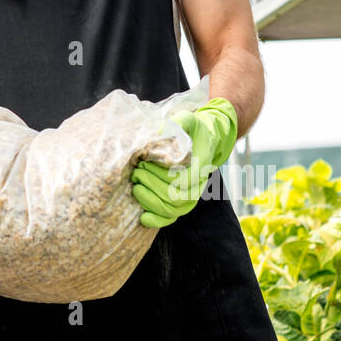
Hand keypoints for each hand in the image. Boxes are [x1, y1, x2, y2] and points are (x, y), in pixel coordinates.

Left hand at [131, 98, 237, 227]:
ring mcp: (192, 194)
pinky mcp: (183, 202)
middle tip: (137, 170)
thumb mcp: (186, 119)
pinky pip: (172, 218)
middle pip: (176, 195)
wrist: (204, 139)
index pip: (183, 178)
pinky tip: (142, 217)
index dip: (161, 174)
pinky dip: (157, 220)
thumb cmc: (192, 128)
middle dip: (151, 184)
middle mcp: (199, 183)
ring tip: (136, 185)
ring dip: (150, 200)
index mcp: (201, 163)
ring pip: (173, 209)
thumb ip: (178, 123)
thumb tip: (159, 134)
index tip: (144, 161)